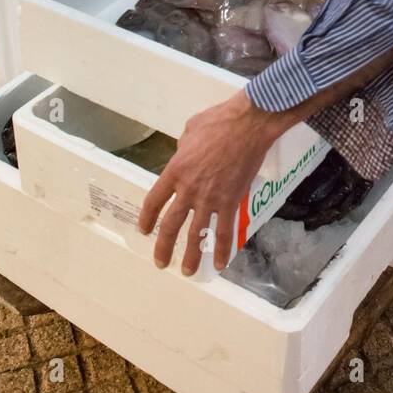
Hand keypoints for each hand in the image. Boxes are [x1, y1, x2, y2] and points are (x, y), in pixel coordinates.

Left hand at [138, 90, 288, 273]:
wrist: (248, 125)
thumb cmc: (219, 122)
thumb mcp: (190, 130)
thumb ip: (183, 149)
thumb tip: (185, 154)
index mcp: (175, 170)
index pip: (154, 201)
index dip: (148, 218)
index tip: (145, 230)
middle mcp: (188, 189)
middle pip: (171, 224)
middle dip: (163, 246)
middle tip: (160, 261)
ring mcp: (210, 198)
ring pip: (196, 234)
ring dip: (190, 255)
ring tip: (186, 271)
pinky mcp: (231, 202)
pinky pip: (224, 231)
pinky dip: (221, 249)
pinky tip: (219, 264)